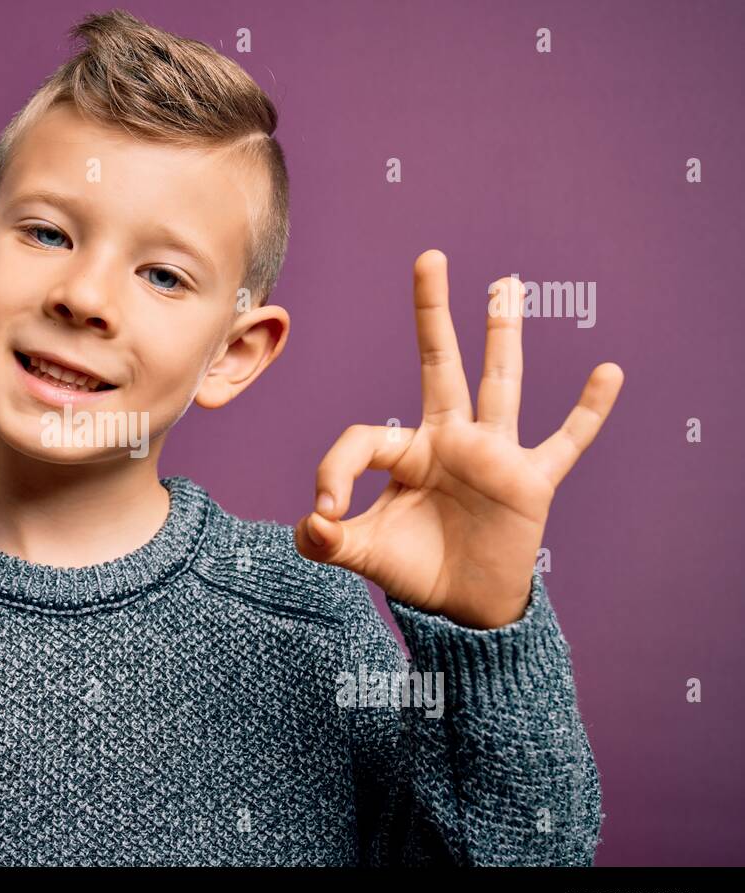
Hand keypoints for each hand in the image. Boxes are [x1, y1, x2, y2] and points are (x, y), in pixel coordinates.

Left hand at [294, 250, 623, 628]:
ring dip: (504, 335)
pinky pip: (565, 441)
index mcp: (406, 452)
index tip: (326, 516)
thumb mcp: (360, 553)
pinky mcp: (530, 481)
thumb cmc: (414, 569)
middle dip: (432, 313)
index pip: (362, 439)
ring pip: (500, 383)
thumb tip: (310, 524)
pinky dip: (587, 412)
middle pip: (439, 364)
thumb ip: (325, 541)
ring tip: (506, 285)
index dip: (334, 474)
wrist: (464, 607)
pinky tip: (609, 372)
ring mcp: (493, 455)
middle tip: (429, 258)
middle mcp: (450, 439)